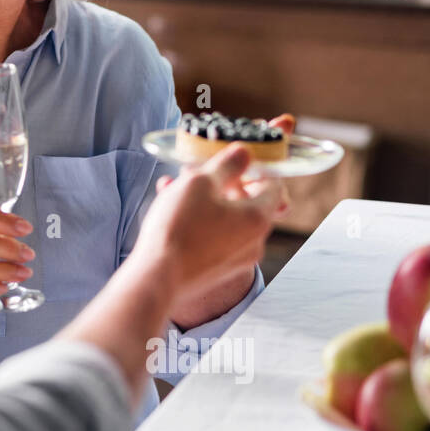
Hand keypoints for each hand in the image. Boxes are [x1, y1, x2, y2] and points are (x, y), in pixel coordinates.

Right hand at [132, 145, 283, 311]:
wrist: (157, 278)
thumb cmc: (179, 228)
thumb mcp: (201, 183)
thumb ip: (227, 164)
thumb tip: (245, 152)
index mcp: (258, 217)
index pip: (272, 183)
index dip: (253, 166)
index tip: (230, 159)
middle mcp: (255, 241)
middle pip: (247, 202)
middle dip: (221, 184)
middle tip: (195, 172)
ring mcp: (237, 259)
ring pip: (226, 220)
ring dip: (205, 202)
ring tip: (174, 189)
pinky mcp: (217, 271)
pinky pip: (215, 239)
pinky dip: (200, 223)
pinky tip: (172, 213)